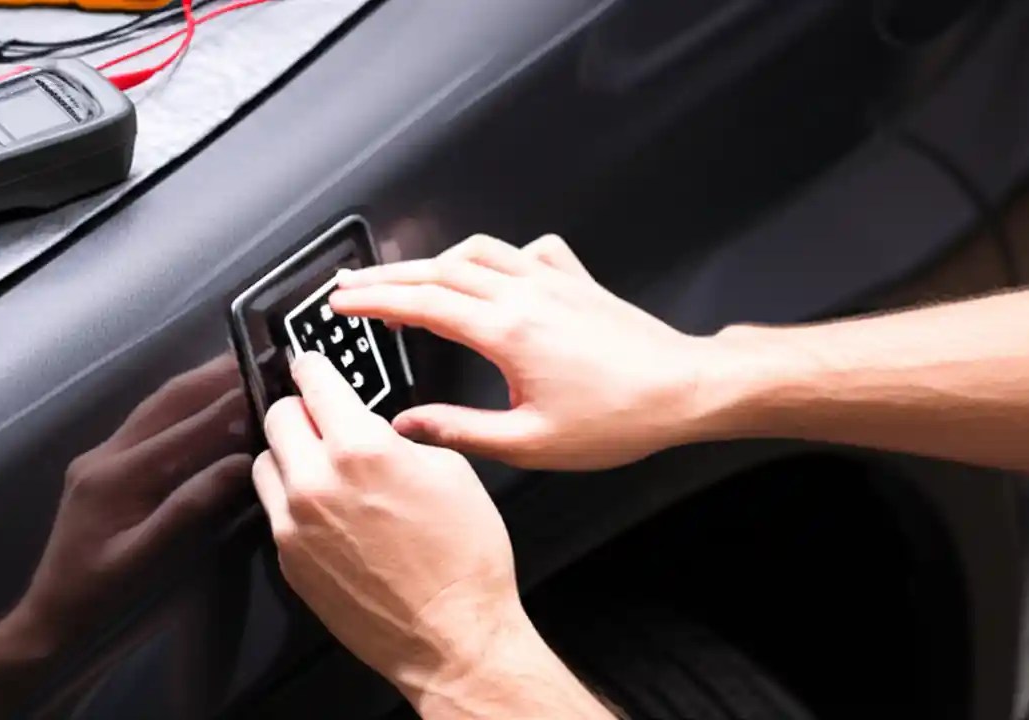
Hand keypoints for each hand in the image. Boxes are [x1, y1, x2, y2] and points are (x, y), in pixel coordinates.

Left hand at [16, 356, 251, 647]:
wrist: (50, 611)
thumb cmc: (99, 592)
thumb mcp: (145, 557)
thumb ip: (189, 508)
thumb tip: (241, 465)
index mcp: (116, 476)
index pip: (183, 430)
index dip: (227, 405)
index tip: (265, 382)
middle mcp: (105, 454)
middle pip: (165, 402)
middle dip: (211, 376)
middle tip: (255, 355)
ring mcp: (101, 456)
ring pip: (155, 407)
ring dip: (197, 385)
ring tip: (237, 367)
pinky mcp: (103, 465)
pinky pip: (148, 424)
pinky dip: (182, 408)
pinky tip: (205, 404)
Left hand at [252, 352, 530, 701]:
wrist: (453, 636)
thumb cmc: (464, 562)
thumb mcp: (452, 470)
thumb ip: (401, 436)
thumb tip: (376, 428)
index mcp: (361, 449)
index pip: (313, 381)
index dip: (313, 367)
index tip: (311, 365)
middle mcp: (317, 483)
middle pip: (277, 416)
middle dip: (301, 411)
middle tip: (322, 418)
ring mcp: (295, 525)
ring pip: (266, 463)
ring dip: (290, 457)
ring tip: (326, 469)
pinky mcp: (289, 560)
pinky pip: (275, 511)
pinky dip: (294, 502)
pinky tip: (330, 513)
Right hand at [331, 234, 717, 469]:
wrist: (686, 389)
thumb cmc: (620, 417)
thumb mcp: (530, 442)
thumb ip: (461, 431)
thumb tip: (409, 427)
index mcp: (507, 331)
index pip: (421, 304)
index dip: (374, 302)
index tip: (342, 304)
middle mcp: (525, 294)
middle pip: (438, 270)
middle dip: (386, 276)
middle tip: (350, 285)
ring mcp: (551, 280)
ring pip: (476, 252)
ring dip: (432, 262)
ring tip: (405, 278)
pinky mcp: (575, 281)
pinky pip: (523, 250)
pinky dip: (494, 255)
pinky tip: (490, 269)